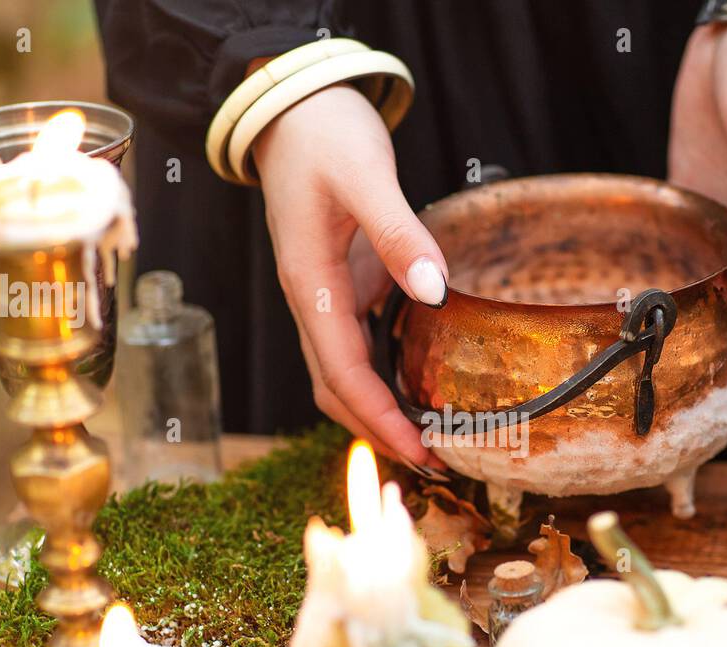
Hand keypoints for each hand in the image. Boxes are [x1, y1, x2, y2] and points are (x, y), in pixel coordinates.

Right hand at [252, 83, 447, 464]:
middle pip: (336, 390)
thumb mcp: (366, 174)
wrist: (290, 106)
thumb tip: (435, 291)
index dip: (381, 418)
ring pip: (342, 375)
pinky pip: (354, 348)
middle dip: (380, 431)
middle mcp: (309, 301)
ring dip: (378, 412)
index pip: (343, 374)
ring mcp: (321, 297)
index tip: (421, 450)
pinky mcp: (337, 285)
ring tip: (429, 437)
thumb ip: (399, 232)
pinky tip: (417, 386)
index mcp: (310, 285)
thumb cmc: (323, 133)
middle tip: (436, 459)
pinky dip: (381, 378)